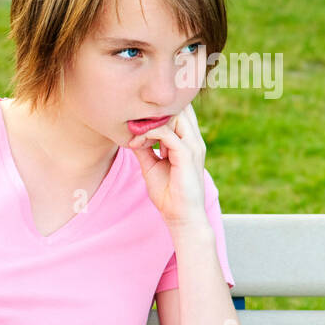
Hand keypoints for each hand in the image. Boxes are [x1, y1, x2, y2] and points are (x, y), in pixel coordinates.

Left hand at [125, 102, 207, 229]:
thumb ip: (144, 148)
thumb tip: (130, 134)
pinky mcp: (187, 155)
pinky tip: (136, 145)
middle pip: (179, 108)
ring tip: (133, 136)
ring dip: (149, 123)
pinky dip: (148, 135)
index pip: (180, 111)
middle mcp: (193, 139)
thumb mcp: (151, 165)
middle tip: (132, 124)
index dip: (158, 110)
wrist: (181, 215)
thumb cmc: (168, 192)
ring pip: (174, 116)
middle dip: (153, 112)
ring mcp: (193, 146)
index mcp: (188, 140)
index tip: (135, 122)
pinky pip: (166, 134)